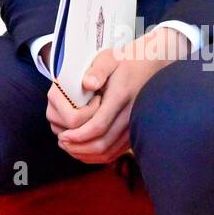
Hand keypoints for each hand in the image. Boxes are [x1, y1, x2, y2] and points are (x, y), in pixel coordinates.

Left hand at [54, 27, 187, 163]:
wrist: (150, 66)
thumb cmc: (125, 61)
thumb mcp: (108, 58)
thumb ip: (97, 70)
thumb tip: (87, 83)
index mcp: (120, 97)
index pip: (98, 126)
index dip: (78, 135)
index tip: (63, 135)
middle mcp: (129, 116)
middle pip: (103, 143)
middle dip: (79, 147)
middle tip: (62, 142)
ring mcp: (133, 126)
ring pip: (109, 151)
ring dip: (86, 154)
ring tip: (69, 147)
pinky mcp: (133, 132)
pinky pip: (116, 151)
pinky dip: (98, 156)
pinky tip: (84, 150)